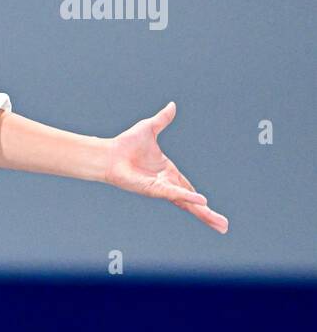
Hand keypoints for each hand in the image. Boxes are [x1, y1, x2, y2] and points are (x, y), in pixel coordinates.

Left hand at [104, 101, 228, 233]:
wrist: (108, 153)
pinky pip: (173, 193)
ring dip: (203, 213)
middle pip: (191, 201)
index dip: (198, 199)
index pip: (187, 188)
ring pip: (186, 203)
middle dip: (207, 214)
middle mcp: (165, 183)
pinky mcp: (153, 188)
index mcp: (168, 172)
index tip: (208, 208)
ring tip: (219, 224)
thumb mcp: (150, 128)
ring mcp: (160, 188)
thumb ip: (163, 119)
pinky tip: (201, 203)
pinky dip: (187, 197)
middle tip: (222, 226)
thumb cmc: (125, 144)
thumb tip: (172, 106)